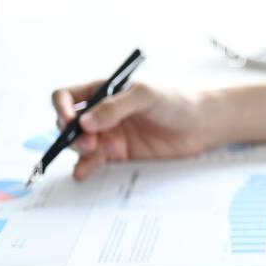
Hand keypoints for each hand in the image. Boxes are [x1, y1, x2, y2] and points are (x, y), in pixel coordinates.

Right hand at [50, 80, 265, 180]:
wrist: (203, 125)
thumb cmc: (177, 101)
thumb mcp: (146, 96)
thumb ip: (115, 107)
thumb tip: (85, 122)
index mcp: (103, 92)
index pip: (67, 97)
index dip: (61, 107)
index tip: (69, 119)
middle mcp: (102, 114)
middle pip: (69, 124)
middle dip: (71, 133)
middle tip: (90, 141)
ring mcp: (110, 135)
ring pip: (80, 145)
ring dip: (79, 150)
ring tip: (93, 153)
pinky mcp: (121, 155)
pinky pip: (96, 162)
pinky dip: (87, 167)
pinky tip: (84, 173)